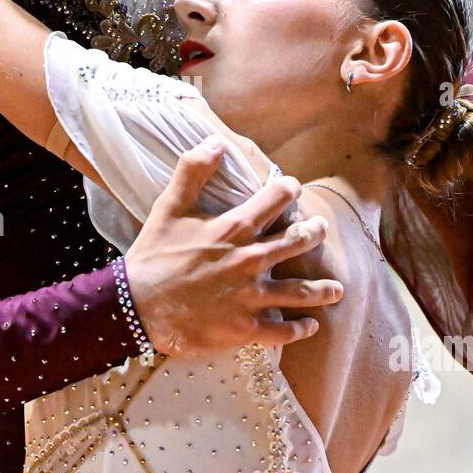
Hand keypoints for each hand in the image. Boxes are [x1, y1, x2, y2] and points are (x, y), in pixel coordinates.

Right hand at [123, 137, 342, 357]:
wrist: (135, 306)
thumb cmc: (153, 255)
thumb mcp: (169, 206)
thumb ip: (192, 170)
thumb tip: (215, 141)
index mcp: (235, 228)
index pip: (276, 199)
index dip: (289, 189)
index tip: (293, 188)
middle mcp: (250, 260)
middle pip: (298, 241)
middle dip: (314, 233)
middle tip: (320, 230)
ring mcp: (251, 296)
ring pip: (300, 291)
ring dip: (322, 289)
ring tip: (337, 288)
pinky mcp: (245, 328)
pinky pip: (281, 331)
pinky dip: (299, 329)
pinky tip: (310, 325)